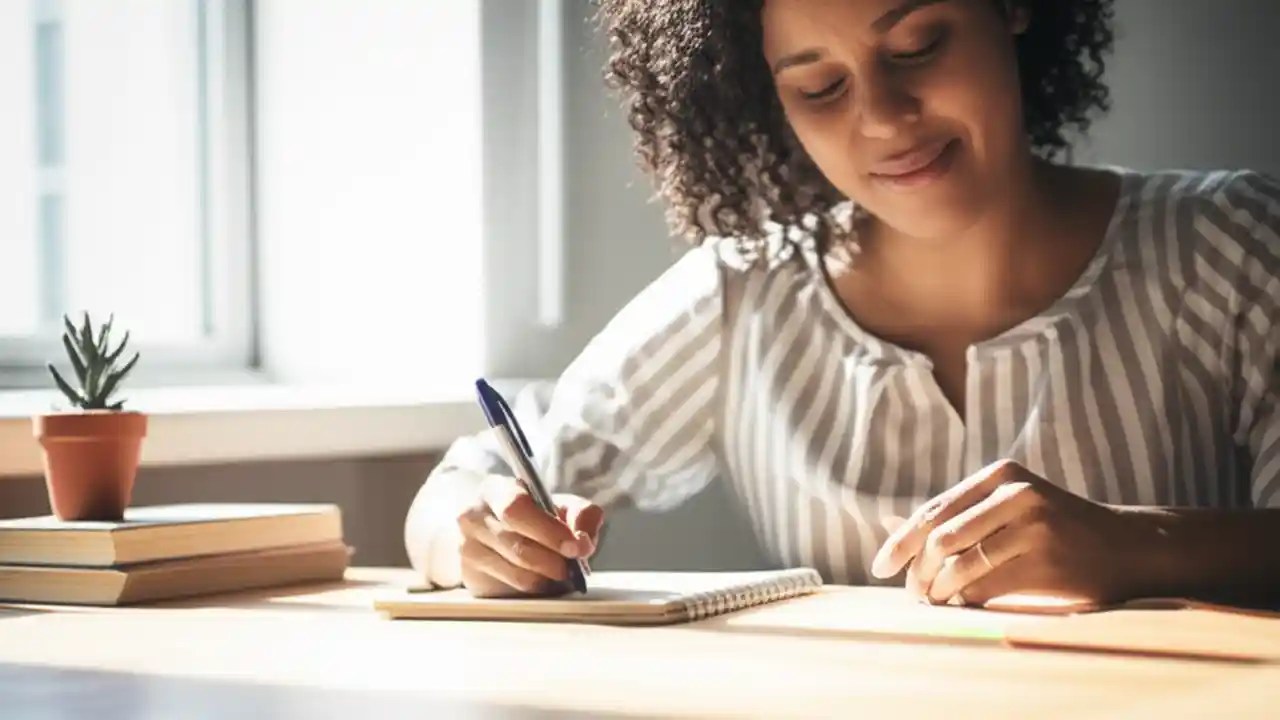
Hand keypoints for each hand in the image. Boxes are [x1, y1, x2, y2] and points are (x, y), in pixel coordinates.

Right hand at [455, 474, 603, 597]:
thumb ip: (582, 515)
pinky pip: (511, 587)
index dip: (549, 531)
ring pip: (517, 571)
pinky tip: (541, 578)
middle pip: (516, 544)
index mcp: (496, 489)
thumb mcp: (563, 508)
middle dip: (552, 559)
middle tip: (572, 567)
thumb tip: (583, 541)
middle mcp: (473, 516)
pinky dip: (535, 586)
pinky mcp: (471, 575)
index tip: (575, 547)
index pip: (517, 508)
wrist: (501, 538)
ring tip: (559, 571)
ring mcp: (467, 547)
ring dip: (546, 576)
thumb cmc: (536, 518)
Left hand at [870, 460, 1144, 607]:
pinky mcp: (1047, 559)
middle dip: (917, 570)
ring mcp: (1034, 524)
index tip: (879, 567)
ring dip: (939, 590)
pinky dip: (966, 600)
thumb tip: (888, 524)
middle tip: (910, 595)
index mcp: (1001, 475)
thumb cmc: (1055, 529)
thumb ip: (955, 515)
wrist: (1126, 548)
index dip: (902, 541)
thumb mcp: (1006, 507)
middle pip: (942, 537)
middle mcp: (1016, 493)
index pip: (935, 510)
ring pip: (962, 564)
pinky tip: (961, 607)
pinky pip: (989, 586)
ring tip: (933, 603)